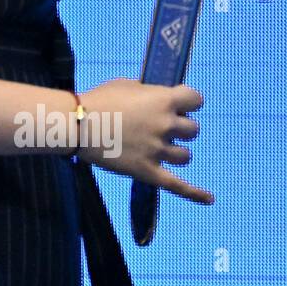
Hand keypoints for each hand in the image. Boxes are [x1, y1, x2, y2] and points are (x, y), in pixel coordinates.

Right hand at [76, 78, 212, 205]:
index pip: (195, 99)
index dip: (187, 101)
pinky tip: (209, 199)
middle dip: (180, 127)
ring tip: (157, 148)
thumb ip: (149, 93)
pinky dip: (195, 193)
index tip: (178, 104)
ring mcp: (159, 151)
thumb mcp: (127, 85)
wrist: (77, 125)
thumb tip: (159, 100)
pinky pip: (178, 186)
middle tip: (159, 126)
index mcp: (164, 101)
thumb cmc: (99, 100)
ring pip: (185, 156)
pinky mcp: (149, 172)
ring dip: (175, 151)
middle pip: (193, 130)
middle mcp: (166, 126)